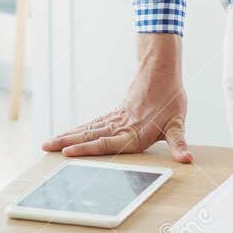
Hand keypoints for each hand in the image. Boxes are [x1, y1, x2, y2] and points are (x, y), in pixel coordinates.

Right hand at [41, 33, 191, 161]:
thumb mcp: (177, 122)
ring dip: (67, 136)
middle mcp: (121, 126)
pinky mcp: (114, 115)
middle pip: (90, 136)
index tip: (68, 152)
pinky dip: (77, 130)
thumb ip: (179, 143)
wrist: (161, 72)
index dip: (87, 149)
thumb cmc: (170, 99)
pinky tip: (66, 135)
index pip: (106, 143)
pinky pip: (92, 124)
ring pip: (87, 129)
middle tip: (46, 148)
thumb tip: (186, 159)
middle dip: (67, 143)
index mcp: (134, 133)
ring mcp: (115, 120)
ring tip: (47, 144)